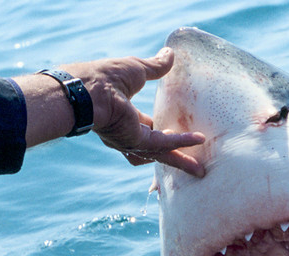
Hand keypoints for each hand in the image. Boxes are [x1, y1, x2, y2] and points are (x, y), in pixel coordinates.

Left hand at [18, 48, 205, 175]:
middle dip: (175, 158)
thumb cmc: (104, 76)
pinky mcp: (135, 141)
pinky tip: (199, 139)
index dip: (164, 132)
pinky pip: (163, 144)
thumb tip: (170, 53)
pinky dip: (181, 142)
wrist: (89, 88)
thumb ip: (155, 66)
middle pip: (157, 150)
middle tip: (194, 166)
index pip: (148, 129)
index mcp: (124, 117)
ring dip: (180, 161)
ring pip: (161, 154)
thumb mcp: (136, 69)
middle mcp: (126, 134)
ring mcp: (130, 140)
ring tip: (199, 170)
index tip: (179, 132)